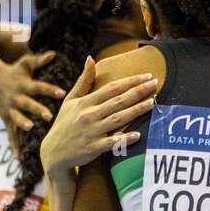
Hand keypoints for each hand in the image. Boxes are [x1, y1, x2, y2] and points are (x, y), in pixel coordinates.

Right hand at [0, 51, 66, 155]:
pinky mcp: (6, 120)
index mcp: (24, 85)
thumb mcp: (25, 64)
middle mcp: (16, 98)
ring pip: (17, 118)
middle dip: (37, 109)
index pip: (39, 87)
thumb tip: (54, 53)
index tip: (62, 92)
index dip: (49, 89)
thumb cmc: (15, 71)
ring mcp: (10, 110)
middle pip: (28, 104)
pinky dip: (14, 146)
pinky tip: (19, 158)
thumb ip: (39, 60)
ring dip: (23, 123)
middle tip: (49, 115)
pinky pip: (10, 135)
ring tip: (30, 129)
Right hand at [40, 57, 157, 173]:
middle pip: (118, 101)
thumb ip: (84, 81)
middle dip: (138, 91)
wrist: (53, 152)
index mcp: (85, 102)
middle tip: (155, 83)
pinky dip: (124, 139)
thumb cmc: (65, 123)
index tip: (146, 75)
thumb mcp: (70, 100)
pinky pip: (112, 142)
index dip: (130, 81)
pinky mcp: (94, 148)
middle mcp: (89, 115)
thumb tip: (90, 58)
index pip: (112, 88)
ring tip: (152, 102)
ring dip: (136, 110)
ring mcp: (92, 132)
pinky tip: (138, 134)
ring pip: (118, 119)